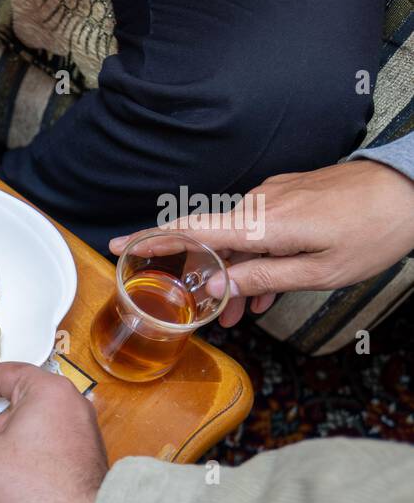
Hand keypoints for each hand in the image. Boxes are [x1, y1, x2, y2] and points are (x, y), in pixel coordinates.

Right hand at [113, 159, 413, 326]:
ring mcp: (274, 196)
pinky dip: (255, 257)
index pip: (190, 229)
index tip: (117, 246)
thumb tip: (215, 288)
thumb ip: (261, 278)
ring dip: (236, 274)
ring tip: (245, 312)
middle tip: (210, 314)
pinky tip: (269, 284)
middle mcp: (259, 204)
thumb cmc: (372, 231)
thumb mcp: (317, 271)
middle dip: (205, 279)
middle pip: (211, 241)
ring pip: (237, 240)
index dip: (150, 239)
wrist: (413, 188)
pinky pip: (258, 228)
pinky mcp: (289, 194)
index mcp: (260, 224)